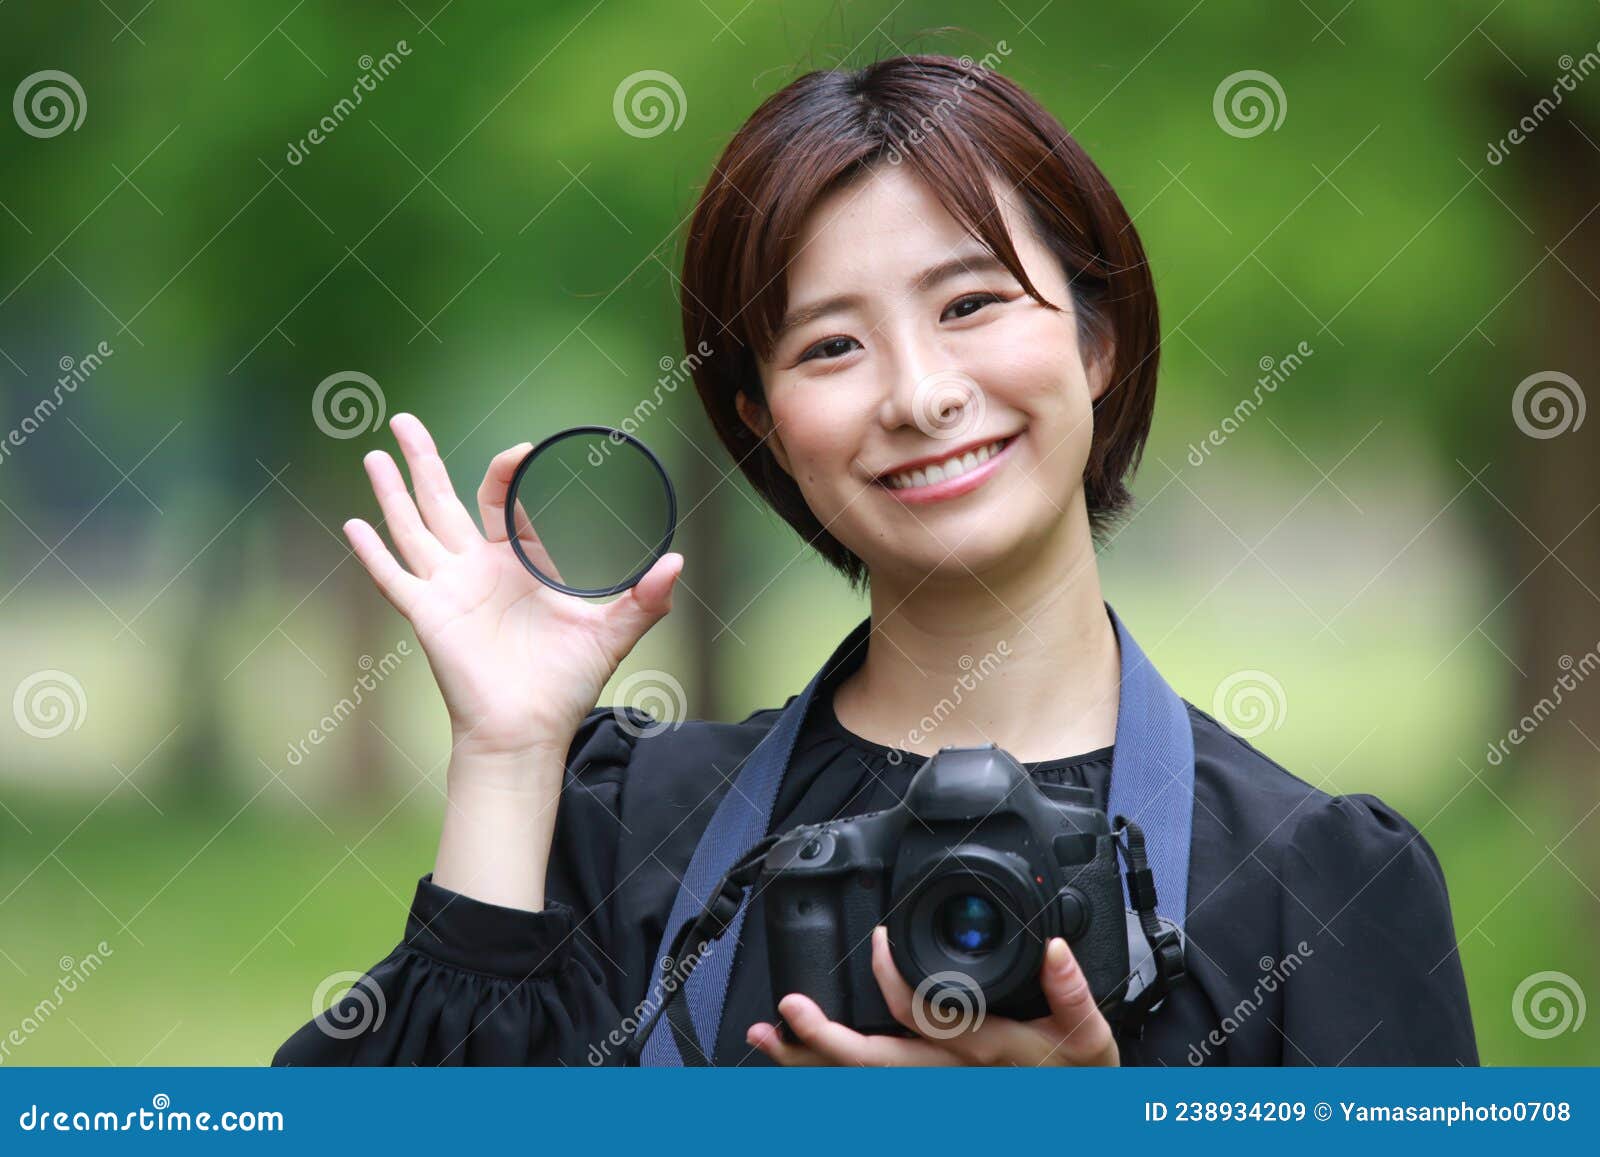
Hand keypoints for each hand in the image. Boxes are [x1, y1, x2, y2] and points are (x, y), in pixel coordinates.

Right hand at [344, 413, 682, 768]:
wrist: (528, 732)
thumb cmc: (566, 685)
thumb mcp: (613, 633)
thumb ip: (646, 598)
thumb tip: (677, 562)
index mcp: (518, 563)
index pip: (503, 500)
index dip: (507, 471)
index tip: (521, 450)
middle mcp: (478, 569)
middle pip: (442, 500)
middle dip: (425, 460)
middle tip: (404, 419)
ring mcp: (448, 590)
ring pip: (413, 527)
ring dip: (392, 491)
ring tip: (374, 453)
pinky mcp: (428, 616)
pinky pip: (394, 578)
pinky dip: (373, 553)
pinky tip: (352, 525)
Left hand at [746, 926, 1119, 1066]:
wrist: (1077, 1123)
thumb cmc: (1076, 1082)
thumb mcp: (1088, 1037)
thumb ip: (1071, 991)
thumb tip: (1053, 948)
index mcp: (980, 1052)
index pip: (922, 1017)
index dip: (891, 978)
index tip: (876, 937)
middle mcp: (946, 1078)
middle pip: (871, 1066)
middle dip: (820, 1042)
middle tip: (783, 1014)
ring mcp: (930, 1090)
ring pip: (860, 1082)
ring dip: (809, 1062)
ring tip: (768, 1036)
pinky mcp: (924, 1092)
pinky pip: (868, 1086)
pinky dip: (826, 1073)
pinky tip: (798, 1057)